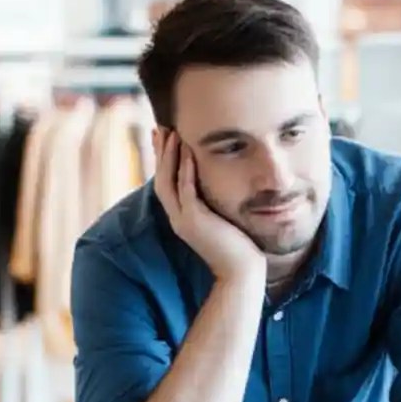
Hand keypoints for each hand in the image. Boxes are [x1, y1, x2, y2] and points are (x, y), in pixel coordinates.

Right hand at [153, 131, 264, 283]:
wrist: (240, 272)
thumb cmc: (236, 248)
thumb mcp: (220, 220)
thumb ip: (213, 205)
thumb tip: (218, 187)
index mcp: (181, 217)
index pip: (166, 183)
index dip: (162, 160)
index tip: (162, 138)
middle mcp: (177, 218)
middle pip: (161, 179)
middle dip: (160, 153)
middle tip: (160, 129)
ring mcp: (184, 221)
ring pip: (169, 183)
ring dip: (169, 157)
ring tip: (171, 134)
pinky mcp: (195, 222)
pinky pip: (187, 192)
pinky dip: (186, 172)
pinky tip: (189, 154)